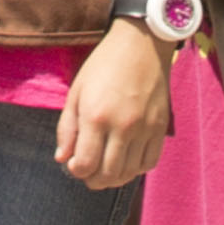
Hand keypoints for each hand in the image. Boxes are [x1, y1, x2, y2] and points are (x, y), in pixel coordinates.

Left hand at [56, 26, 174, 188]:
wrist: (141, 44)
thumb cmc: (103, 65)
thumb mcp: (77, 92)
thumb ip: (67, 128)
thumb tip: (63, 159)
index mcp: (95, 116)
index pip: (85, 164)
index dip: (76, 171)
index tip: (74, 164)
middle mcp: (122, 126)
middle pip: (108, 174)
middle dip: (94, 180)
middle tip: (88, 173)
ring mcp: (144, 128)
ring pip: (130, 173)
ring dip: (115, 178)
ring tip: (106, 170)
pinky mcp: (161, 127)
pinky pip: (150, 162)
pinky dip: (137, 169)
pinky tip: (127, 160)